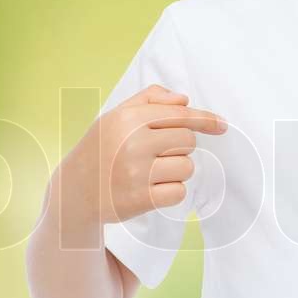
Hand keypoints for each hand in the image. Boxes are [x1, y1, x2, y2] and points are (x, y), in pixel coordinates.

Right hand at [59, 84, 225, 230]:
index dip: (205, 120)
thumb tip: (184, 99)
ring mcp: (137, 172)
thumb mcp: (116, 115)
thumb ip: (150, 99)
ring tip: (151, 171)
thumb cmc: (101, 149)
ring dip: (176, 170)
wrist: (75, 190)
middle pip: (188, 141)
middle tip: (157, 153)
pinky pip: (179, 192)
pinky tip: (151, 188)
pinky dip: (171, 191)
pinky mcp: (142, 199)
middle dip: (180, 147)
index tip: (221, 125)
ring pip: (187, 167)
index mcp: (128, 119)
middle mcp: (133, 143)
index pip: (180, 115)